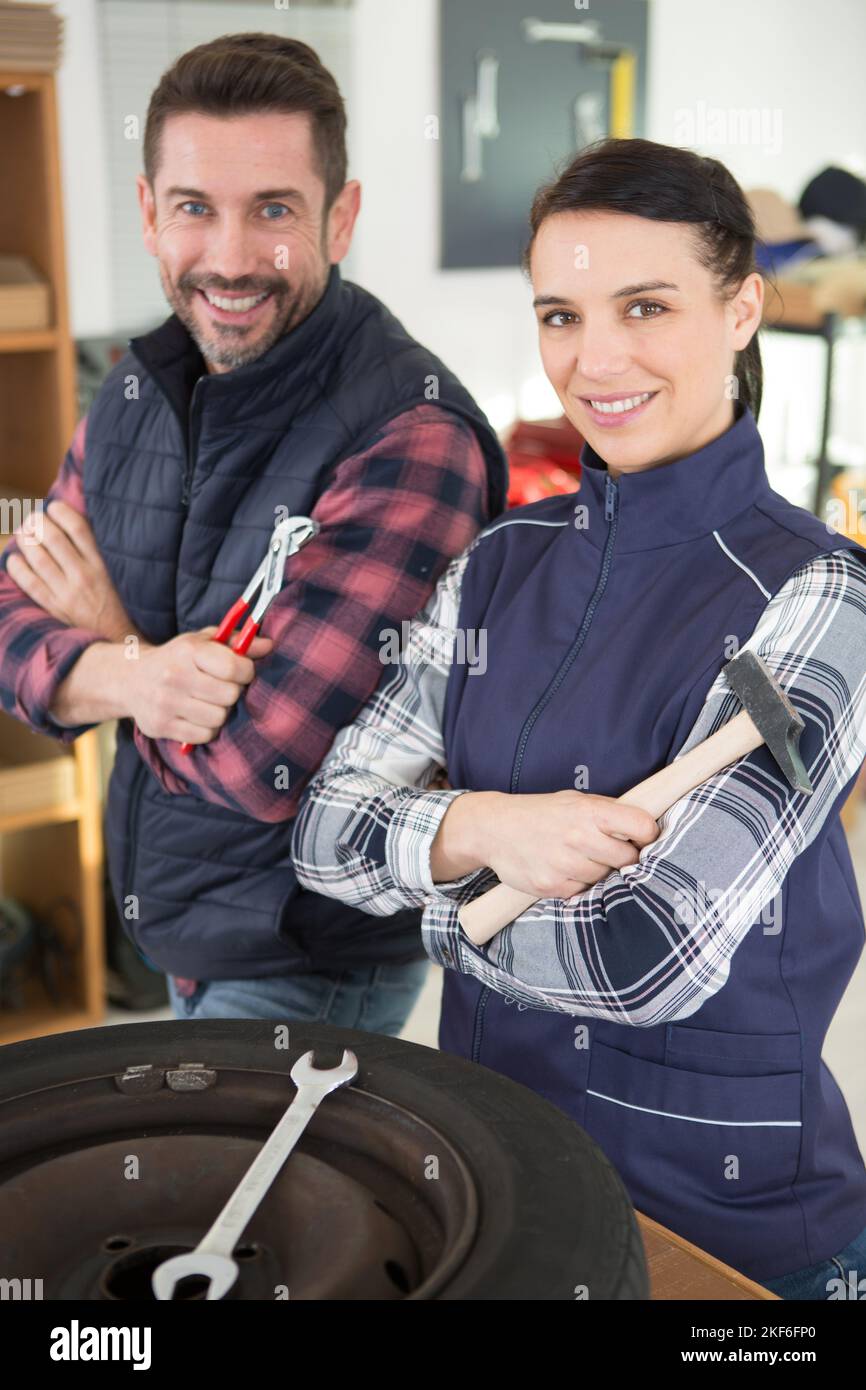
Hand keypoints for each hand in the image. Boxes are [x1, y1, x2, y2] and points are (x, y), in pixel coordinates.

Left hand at [7, 500, 140, 641]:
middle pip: (53, 539)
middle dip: (38, 523)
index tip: (54, 508)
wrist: (122, 639)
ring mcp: (68, 594)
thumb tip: (81, 524)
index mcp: (103, 564)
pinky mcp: (56, 609)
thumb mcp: (121, 573)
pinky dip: (18, 568)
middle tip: (33, 519)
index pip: (78, 528)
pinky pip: (30, 584)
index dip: (62, 512)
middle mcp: (84, 577)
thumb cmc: (124, 602)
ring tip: (23, 533)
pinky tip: (14, 559)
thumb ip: (104, 551)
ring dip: (26, 541)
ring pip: (38, 559)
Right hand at [127, 626, 273, 743]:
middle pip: (230, 696)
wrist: (130, 680)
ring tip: (208, 702)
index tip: (241, 671)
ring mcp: (165, 703)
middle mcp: (174, 675)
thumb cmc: (177, 659)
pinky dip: (206, 729)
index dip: (246, 672)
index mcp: (188, 650)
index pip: (234, 667)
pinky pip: (204, 736)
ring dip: (220, 712)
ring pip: (219, 718)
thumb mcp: (202, 642)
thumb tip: (269, 645)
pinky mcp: (160, 726)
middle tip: (222, 688)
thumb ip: (236, 642)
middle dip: (232, 693)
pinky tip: (196, 716)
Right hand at [455, 789, 659, 899]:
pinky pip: (582, 892)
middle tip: (606, 851)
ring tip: (578, 857)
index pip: (642, 827)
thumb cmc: (541, 813)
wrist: (494, 829)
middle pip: (628, 859)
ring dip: (599, 872)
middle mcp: (579, 836)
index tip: (641, 839)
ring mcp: (564, 863)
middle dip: (623, 857)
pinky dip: (578, 884)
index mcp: (590, 811)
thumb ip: (608, 813)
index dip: (647, 835)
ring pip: (606, 878)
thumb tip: (646, 832)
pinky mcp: (551, 886)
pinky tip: (563, 869)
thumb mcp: (575, 801)